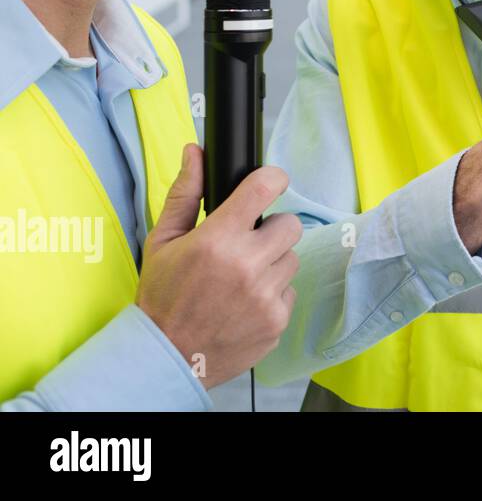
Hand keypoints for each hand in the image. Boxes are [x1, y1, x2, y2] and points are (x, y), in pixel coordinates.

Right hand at [136, 144, 301, 389]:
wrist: (166, 357)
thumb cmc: (162, 297)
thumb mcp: (162, 241)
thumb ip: (185, 193)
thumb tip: (195, 152)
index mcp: (217, 240)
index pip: (264, 188)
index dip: (273, 178)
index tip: (272, 182)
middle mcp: (246, 266)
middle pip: (290, 224)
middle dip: (272, 230)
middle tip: (248, 244)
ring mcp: (264, 296)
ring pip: (291, 259)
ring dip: (272, 263)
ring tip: (241, 278)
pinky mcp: (277, 320)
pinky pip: (289, 291)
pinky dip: (272, 294)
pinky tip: (245, 303)